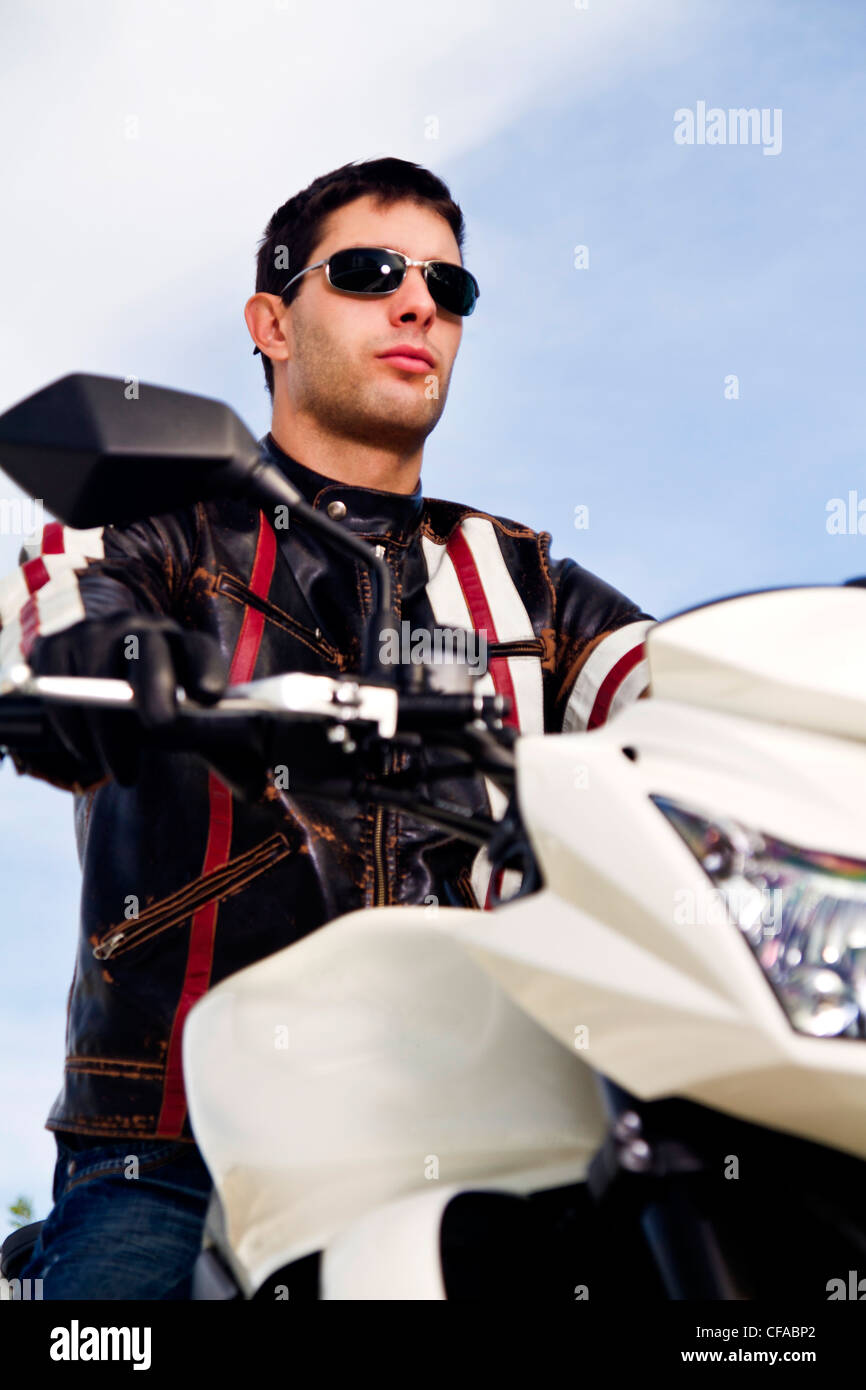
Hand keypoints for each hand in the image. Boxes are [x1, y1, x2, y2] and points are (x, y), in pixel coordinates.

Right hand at [28, 614, 225, 785]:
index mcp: (183, 646)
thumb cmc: (159, 712)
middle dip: (155, 687)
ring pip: (97, 675)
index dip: (207, 668)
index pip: (200, 651)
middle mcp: (140, 629)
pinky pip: (57, 684)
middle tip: (161, 726)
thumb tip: (257, 790)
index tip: (210, 695)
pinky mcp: (55, 645)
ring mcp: (94, 632)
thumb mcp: (191, 727)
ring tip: (125, 771)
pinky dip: (70, 726)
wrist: (100, 691)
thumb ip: (223, 751)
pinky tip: (87, 752)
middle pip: (149, 650)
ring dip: (109, 730)